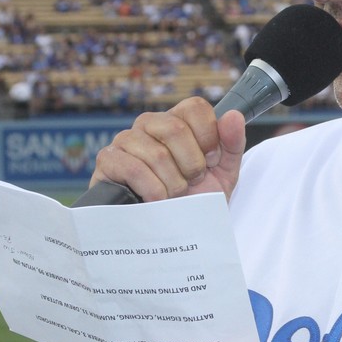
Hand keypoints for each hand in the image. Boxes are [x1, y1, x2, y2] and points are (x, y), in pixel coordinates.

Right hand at [91, 98, 246, 201]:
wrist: (173, 233)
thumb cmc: (196, 199)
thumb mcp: (223, 174)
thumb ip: (232, 144)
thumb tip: (233, 116)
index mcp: (177, 120)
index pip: (195, 107)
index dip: (209, 137)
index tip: (210, 161)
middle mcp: (149, 124)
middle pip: (175, 128)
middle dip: (192, 164)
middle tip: (192, 182)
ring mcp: (126, 140)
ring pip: (157, 154)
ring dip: (173, 183)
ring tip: (174, 195)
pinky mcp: (108, 160)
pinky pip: (133, 169)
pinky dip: (153, 190)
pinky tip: (157, 200)